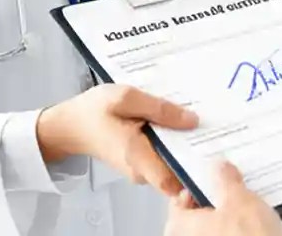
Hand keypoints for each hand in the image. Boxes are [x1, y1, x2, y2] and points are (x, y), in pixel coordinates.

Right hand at [36, 83, 197, 194]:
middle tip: (210, 125)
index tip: (211, 150)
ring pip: (172, 162)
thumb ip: (159, 109)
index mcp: (137, 156)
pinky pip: (164, 156)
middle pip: (178, 170)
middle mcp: (141, 169)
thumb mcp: (126, 98)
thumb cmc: (93, 111)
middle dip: (195, 150)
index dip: (194, 171)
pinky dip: (173, 141)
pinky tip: (176, 121)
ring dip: (184, 142)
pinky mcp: (142, 163)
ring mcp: (141, 169)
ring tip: (194, 117)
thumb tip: (191, 120)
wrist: (70, 124)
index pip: (172, 182)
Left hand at [165, 161, 281, 235]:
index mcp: (178, 227)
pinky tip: (255, 230)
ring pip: (213, 231)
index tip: (214, 176)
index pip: (179, 199)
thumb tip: (219, 169)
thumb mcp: (239, 199)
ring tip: (251, 212)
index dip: (197, 184)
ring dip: (228, 221)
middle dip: (216, 203)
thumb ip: (225, 180)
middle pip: (197, 216)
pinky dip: (237, 234)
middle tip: (236, 192)